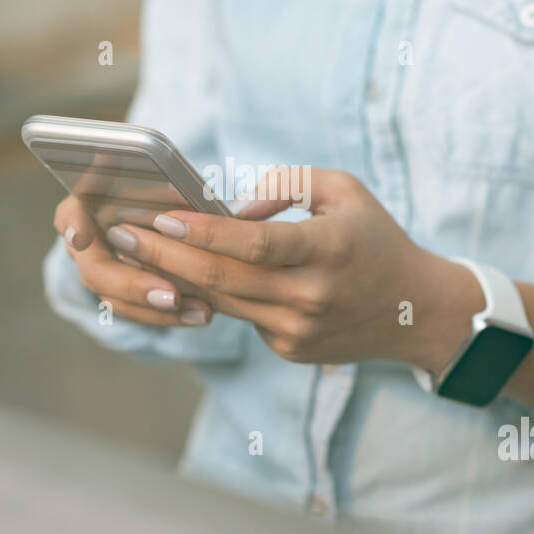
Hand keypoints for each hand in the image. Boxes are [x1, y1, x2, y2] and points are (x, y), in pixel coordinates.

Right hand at [52, 195, 213, 326]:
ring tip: (201, 312)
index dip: (72, 223)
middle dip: (132, 285)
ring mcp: (98, 270)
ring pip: (115, 299)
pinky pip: (136, 312)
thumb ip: (163, 191)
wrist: (156, 210)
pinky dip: (168, 314)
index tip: (81, 236)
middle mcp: (85, 242)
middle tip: (172, 295)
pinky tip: (202, 315)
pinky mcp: (118, 293)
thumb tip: (182, 196)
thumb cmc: (157, 188)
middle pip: (95, 270)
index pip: (69, 212)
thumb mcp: (162, 183)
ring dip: (157, 309)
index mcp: (86, 206)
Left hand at [98, 168, 484, 368]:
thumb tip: (235, 208)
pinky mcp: (288, 349)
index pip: (255, 244)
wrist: (413, 311)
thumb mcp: (345, 191)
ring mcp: (298, 329)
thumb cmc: (374, 239)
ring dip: (174, 276)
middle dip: (164, 254)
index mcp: (328, 250)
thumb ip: (289, 184)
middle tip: (120, 233)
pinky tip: (179, 272)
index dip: (204, 231)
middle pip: (222, 278)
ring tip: (136, 250)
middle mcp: (311, 295)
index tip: (162, 214)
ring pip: (221, 302)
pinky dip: (211, 293)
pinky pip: (240, 316)